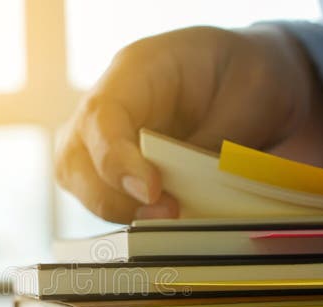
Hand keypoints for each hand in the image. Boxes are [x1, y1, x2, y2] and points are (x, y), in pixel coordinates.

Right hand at [54, 25, 322, 222]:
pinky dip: (127, 215)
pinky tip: (162, 219)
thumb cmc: (243, 75)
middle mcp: (102, 104)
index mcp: (134, 71)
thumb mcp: (247, 92)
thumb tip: (180, 191)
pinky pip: (101, 198)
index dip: (117, 159)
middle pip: (74, 160)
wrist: (241, 79)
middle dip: (114, 197)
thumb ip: (208, 141)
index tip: (151, 190)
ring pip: (80, 185)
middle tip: (167, 213)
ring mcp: (96, 138)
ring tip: (168, 217)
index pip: (101, 118)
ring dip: (119, 211)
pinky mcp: (105, 169)